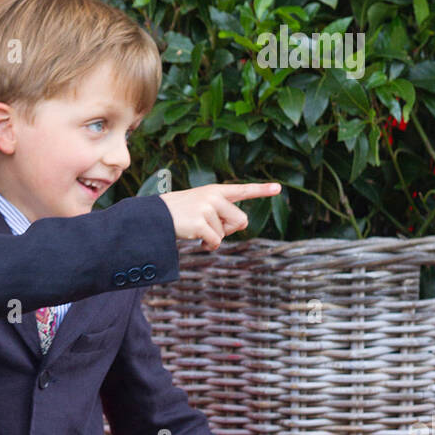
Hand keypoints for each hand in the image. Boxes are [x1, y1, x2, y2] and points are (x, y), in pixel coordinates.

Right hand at [159, 182, 280, 250]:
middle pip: (240, 221)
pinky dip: (209, 246)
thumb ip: (222, 213)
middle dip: (228, 230)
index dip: (261, 190)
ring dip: (214, 238)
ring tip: (198, 231)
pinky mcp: (201, 222)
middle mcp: (214, 196)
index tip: (278, 188)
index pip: (243, 190)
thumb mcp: (203, 207)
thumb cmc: (181, 214)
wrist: (157, 216)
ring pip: (226, 233)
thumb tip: (242, 224)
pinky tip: (199, 242)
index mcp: (217, 191)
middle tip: (211, 228)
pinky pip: (216, 241)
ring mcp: (207, 208)